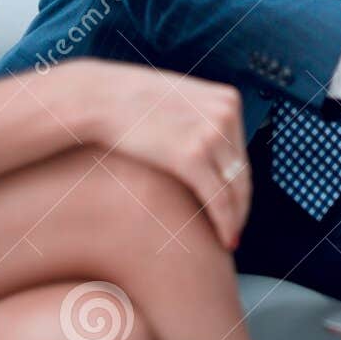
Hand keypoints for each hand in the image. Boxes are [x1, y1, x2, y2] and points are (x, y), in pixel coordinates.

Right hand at [63, 60, 251, 250]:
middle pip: (242, 171)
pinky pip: (218, 198)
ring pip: (235, 189)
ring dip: (236, 219)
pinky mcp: (191, 156)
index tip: (238, 204)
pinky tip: (226, 240)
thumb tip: (209, 151)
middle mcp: (226, 114)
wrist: (97, 99)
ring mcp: (210, 134)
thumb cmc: (128, 103)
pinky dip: (226, 223)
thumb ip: (200, 121)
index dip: (240, 183)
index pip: (242, 152)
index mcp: (227, 99)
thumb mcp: (179, 102)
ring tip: (230, 240)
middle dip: (241, 205)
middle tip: (236, 229)